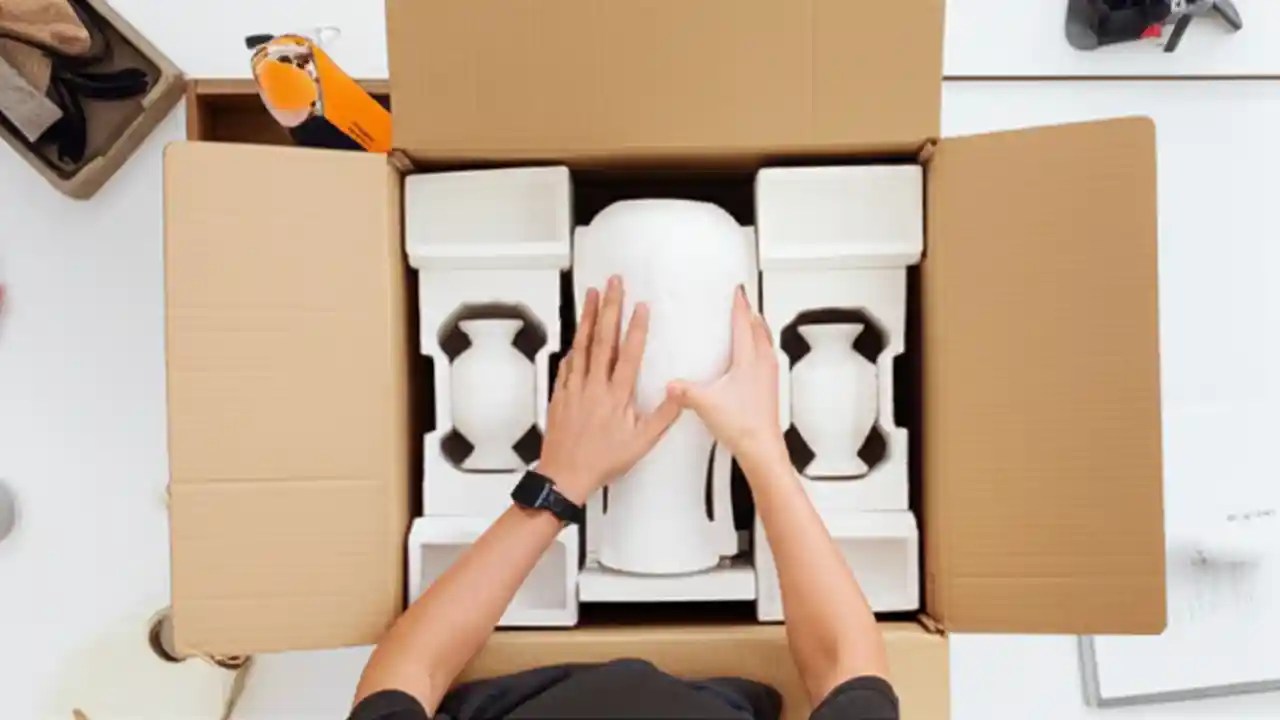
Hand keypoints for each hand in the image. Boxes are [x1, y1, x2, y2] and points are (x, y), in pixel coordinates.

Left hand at [538, 276, 681, 503]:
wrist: (565, 474)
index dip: (636, 327)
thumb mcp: (642, 442)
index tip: (640, 307)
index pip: (628, 353)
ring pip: (582, 344)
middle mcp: (594, 386)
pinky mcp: (560, 394)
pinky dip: (573, 346)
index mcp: (616, 395)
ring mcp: (574, 387)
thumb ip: (663, 415)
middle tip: (614, 284)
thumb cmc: (601, 460)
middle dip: (610, 308)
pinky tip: (575, 336)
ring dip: (589, 317)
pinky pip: (566, 363)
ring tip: (592, 296)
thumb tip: (679, 394)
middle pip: (603, 338)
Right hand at [668, 286, 788, 475]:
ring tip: (746, 326)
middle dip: (750, 313)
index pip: (744, 322)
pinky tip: (746, 360)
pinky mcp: (769, 388)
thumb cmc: (743, 425)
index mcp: (749, 359)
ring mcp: (769, 375)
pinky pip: (765, 358)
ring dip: (757, 330)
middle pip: (759, 328)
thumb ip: (684, 391)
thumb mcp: (705, 403)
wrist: (762, 448)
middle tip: (742, 304)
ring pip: (765, 342)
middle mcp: (763, 363)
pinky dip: (758, 348)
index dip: (739, 304)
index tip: (738, 290)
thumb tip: (670, 384)